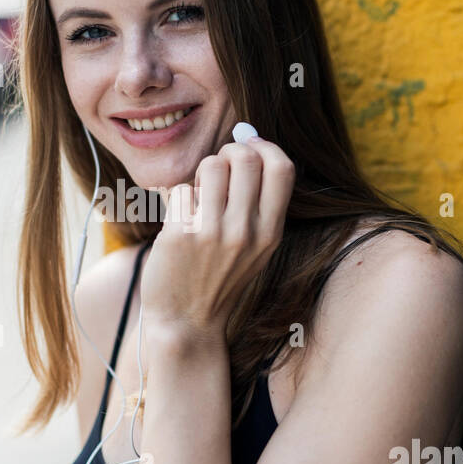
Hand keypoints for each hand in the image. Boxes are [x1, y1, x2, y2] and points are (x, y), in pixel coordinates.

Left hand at [141, 138, 294, 340]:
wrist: (185, 322)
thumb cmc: (218, 277)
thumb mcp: (255, 248)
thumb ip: (257, 203)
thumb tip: (248, 142)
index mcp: (270, 233)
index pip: (282, 168)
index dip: (265, 146)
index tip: (250, 147)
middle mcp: (246, 232)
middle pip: (246, 158)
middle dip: (229, 153)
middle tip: (219, 169)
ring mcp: (213, 233)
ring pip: (211, 166)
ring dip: (203, 172)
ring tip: (200, 195)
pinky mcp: (180, 235)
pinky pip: (182, 190)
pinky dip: (179, 198)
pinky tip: (181, 221)